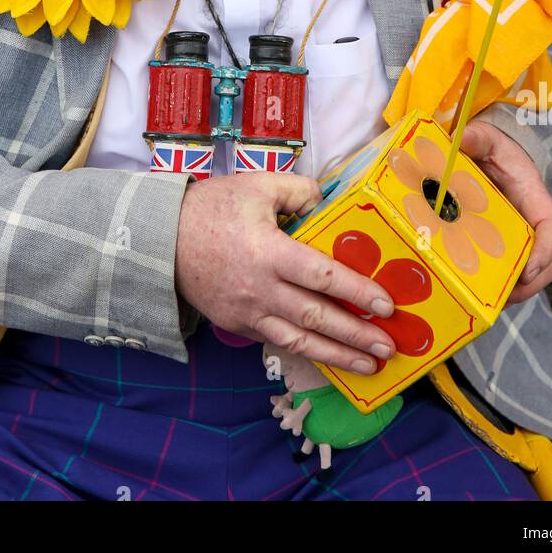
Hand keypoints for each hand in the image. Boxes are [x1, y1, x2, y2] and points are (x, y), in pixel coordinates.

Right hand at [175, 172, 396, 372]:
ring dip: (337, 355)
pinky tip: (328, 357)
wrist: (162, 240)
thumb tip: (328, 202)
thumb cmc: (212, 208)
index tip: (386, 306)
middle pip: (317, 317)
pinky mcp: (238, 325)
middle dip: (356, 335)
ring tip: (368, 366)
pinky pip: (278, 341)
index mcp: (270, 252)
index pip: (323, 277)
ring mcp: (248, 313)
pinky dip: (306, 351)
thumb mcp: (258, 185)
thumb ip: (299, 191)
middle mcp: (262, 289)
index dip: (357, 292)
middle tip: (389, 348)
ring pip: (300, 340)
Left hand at [459, 119, 551, 305]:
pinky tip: (469, 291)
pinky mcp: (501, 249)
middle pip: (545, 264)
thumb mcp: (488, 138)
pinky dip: (494, 286)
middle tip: (501, 297)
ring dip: (511, 292)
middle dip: (528, 285)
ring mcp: (518, 241)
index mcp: (535, 200)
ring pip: (527, 276)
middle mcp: (532, 226)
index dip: (545, 251)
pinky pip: (505, 273)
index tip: (528, 270)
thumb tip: (462, 139)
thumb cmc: (495, 149)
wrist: (490, 157)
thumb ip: (478, 137)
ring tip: (485, 302)